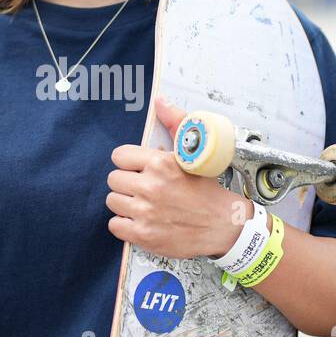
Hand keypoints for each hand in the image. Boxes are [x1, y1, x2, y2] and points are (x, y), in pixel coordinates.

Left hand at [106, 95, 251, 259]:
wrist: (223, 225)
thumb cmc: (207, 189)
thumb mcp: (194, 152)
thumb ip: (175, 123)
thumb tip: (160, 100)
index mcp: (160, 163)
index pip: (119, 156)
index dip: (129, 163)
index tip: (139, 169)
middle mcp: (151, 187)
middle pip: (113, 179)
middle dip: (126, 182)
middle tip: (143, 188)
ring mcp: (145, 212)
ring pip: (112, 201)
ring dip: (124, 203)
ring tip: (143, 204)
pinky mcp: (143, 235)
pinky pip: (115, 225)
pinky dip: (125, 224)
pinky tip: (141, 220)